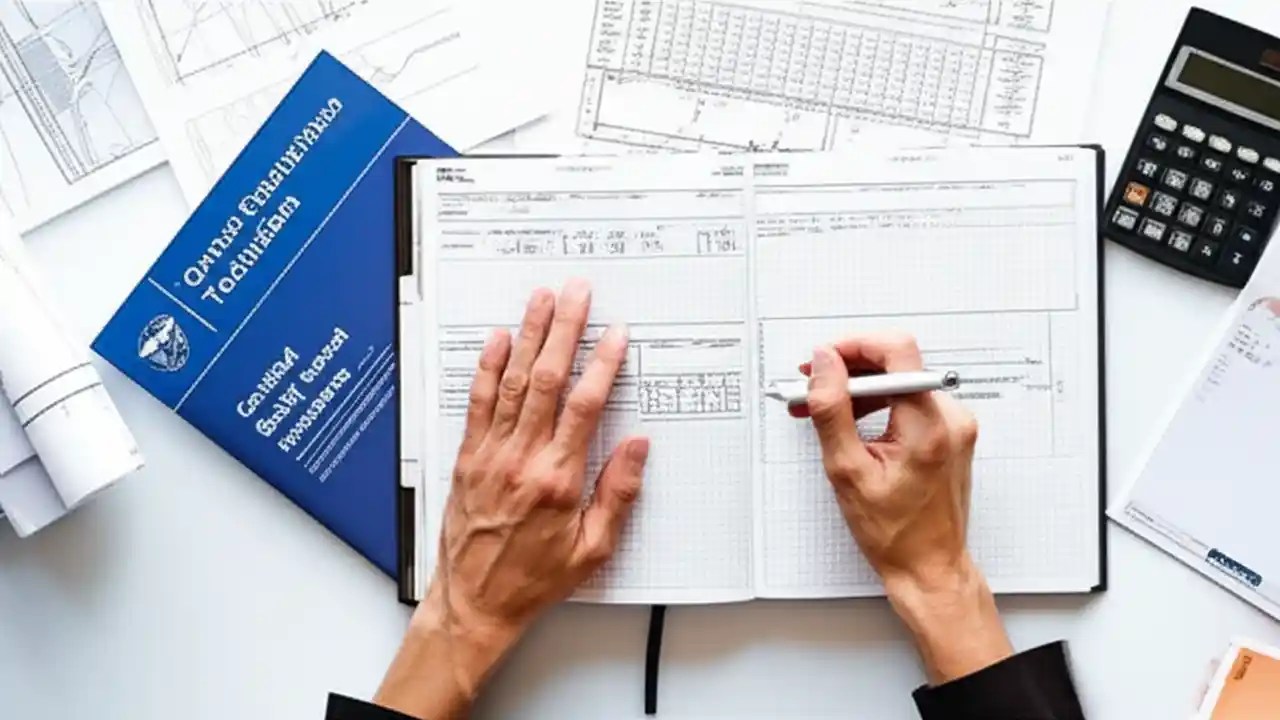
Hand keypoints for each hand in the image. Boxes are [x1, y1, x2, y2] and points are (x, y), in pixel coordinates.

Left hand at [376, 280, 649, 718]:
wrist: (474, 602)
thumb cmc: (534, 579)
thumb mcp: (592, 549)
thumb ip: (617, 494)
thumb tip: (636, 447)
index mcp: (557, 479)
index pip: (584, 406)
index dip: (602, 365)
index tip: (615, 336)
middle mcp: (521, 458)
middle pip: (546, 380)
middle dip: (565, 331)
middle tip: (577, 294)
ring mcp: (491, 454)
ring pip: (512, 381)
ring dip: (529, 336)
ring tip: (541, 300)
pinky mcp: (468, 456)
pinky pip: (478, 402)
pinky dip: (487, 368)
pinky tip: (497, 339)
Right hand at [804, 333, 1010, 683]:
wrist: (929, 567)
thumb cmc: (896, 534)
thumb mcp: (848, 471)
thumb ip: (832, 411)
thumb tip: (825, 366)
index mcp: (928, 425)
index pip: (897, 352)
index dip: (854, 346)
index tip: (825, 360)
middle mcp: (950, 418)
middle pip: (896, 364)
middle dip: (848, 370)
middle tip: (812, 385)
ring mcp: (954, 425)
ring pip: (900, 382)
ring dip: (859, 389)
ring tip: (823, 408)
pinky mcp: (949, 433)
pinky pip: (909, 400)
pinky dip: (877, 405)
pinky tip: (851, 422)